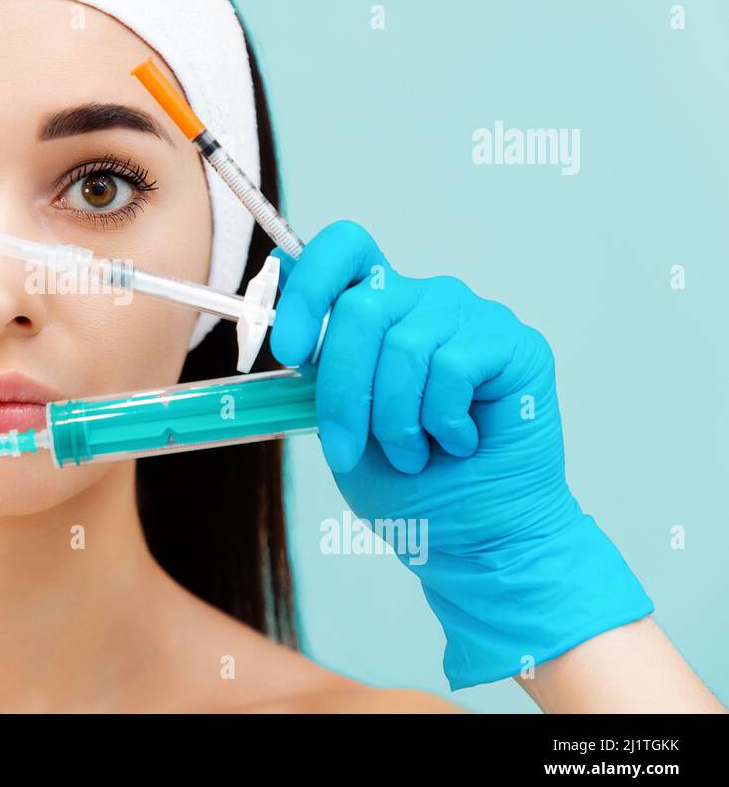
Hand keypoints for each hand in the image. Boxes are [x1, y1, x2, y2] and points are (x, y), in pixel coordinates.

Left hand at [269, 220, 652, 689]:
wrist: (471, 537)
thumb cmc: (405, 484)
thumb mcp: (338, 422)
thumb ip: (314, 361)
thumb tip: (271, 293)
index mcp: (379, 309)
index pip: (344, 249)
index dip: (308, 285)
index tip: (287, 349)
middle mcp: (424, 300)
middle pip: (361, 307)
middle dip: (342, 391)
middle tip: (349, 448)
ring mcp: (471, 316)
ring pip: (404, 345)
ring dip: (395, 421)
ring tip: (414, 455)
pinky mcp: (514, 344)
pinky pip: (452, 367)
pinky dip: (442, 422)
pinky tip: (460, 443)